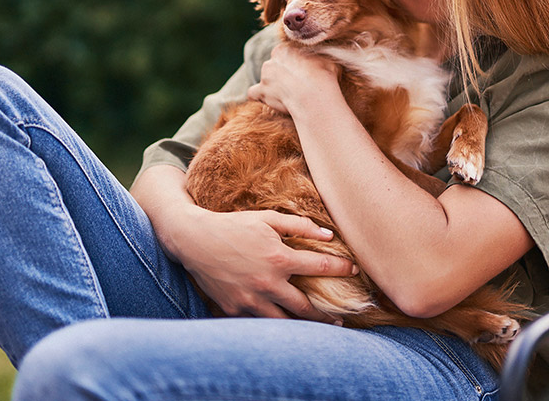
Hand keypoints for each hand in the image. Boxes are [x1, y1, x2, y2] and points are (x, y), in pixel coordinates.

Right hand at [177, 206, 355, 322]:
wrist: (194, 240)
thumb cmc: (234, 225)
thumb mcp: (268, 218)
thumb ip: (300, 226)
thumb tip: (328, 235)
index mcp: (279, 258)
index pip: (321, 268)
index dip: (342, 269)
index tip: (354, 270)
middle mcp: (267, 283)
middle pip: (306, 306)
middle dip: (326, 315)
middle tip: (340, 319)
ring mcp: (250, 299)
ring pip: (284, 322)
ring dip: (302, 326)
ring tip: (318, 329)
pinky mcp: (234, 309)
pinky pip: (259, 322)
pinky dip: (273, 324)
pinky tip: (284, 326)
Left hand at [247, 44, 338, 113]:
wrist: (314, 95)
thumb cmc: (323, 76)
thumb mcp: (327, 60)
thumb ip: (320, 58)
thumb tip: (326, 59)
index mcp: (285, 50)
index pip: (285, 55)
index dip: (294, 65)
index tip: (302, 73)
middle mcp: (272, 60)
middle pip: (274, 66)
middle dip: (283, 75)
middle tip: (297, 85)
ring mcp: (264, 76)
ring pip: (265, 79)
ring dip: (272, 85)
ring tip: (287, 95)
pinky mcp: (261, 92)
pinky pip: (253, 93)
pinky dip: (259, 97)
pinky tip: (267, 101)